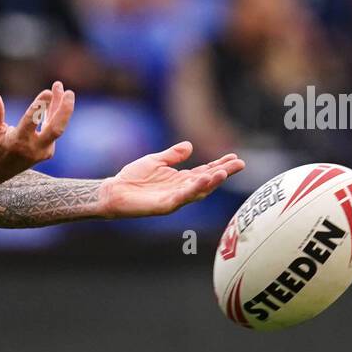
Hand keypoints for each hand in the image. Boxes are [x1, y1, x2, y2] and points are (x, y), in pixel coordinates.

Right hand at [0, 81, 75, 180]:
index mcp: (18, 142)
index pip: (32, 121)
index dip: (40, 106)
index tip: (48, 91)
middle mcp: (33, 148)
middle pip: (56, 129)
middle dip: (65, 110)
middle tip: (69, 92)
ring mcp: (42, 152)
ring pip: (56, 126)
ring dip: (59, 107)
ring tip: (58, 87)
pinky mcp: (47, 152)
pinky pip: (53, 130)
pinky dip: (54, 115)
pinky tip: (53, 100)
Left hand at [100, 141, 243, 218]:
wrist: (113, 191)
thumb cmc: (132, 178)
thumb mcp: (155, 161)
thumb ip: (172, 155)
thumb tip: (190, 145)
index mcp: (180, 179)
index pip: (204, 171)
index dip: (219, 165)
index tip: (234, 156)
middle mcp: (180, 190)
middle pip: (206, 181)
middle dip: (222, 173)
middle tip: (239, 164)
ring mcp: (174, 199)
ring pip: (197, 191)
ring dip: (211, 182)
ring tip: (223, 172)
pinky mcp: (164, 206)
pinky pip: (182, 198)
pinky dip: (193, 189)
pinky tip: (203, 181)